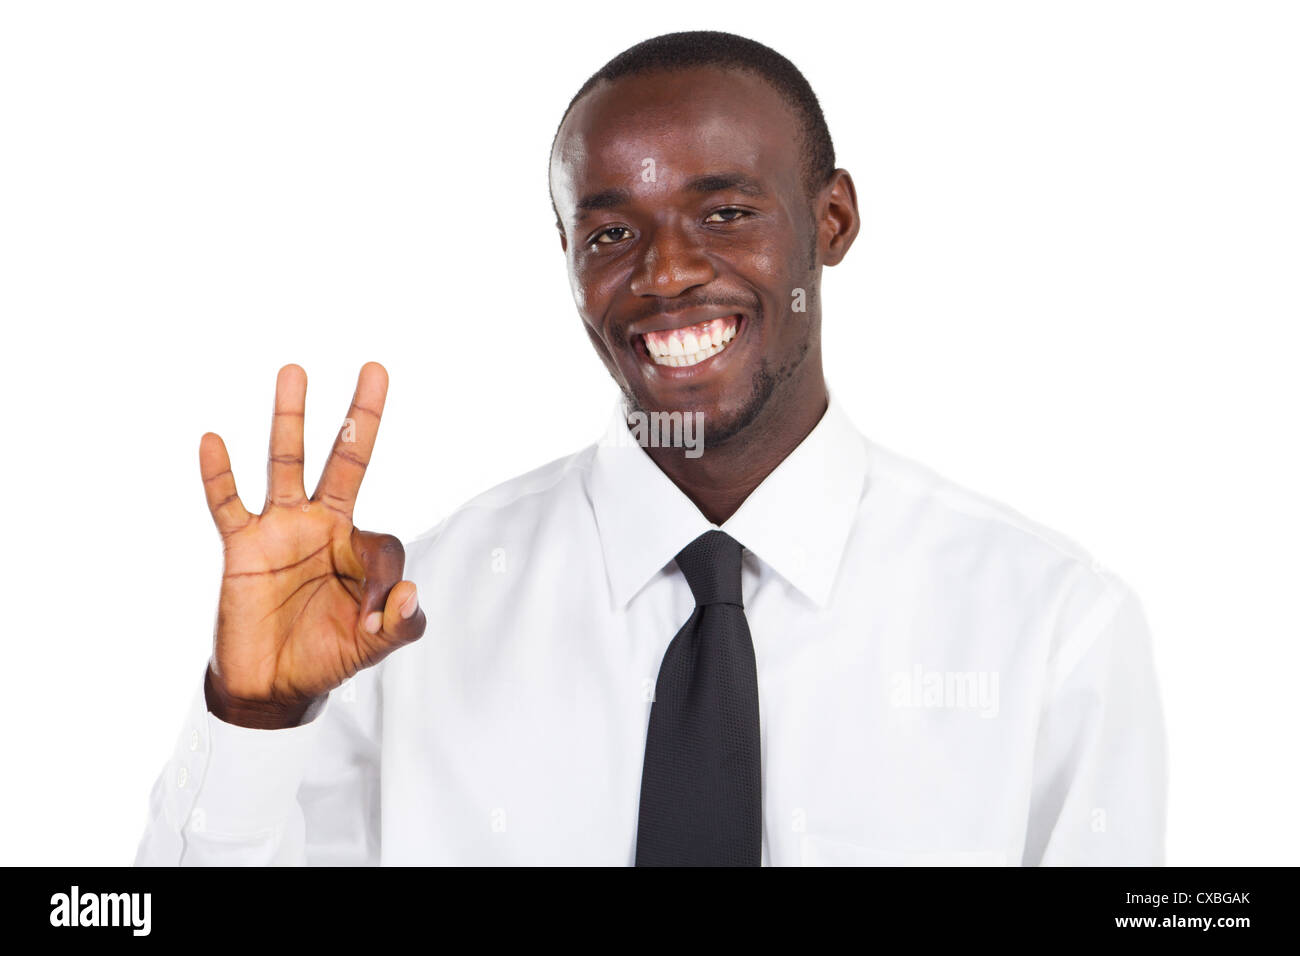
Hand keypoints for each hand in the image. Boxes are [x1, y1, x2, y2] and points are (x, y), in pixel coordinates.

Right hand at [199, 362, 424, 727]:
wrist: (270, 687)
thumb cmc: (325, 658)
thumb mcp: (371, 648)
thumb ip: (400, 625)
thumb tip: (407, 593)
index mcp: (358, 548)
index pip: (383, 541)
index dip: (384, 580)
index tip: (373, 619)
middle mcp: (323, 526)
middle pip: (346, 460)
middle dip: (360, 418)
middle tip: (375, 369)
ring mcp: (281, 530)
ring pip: (287, 463)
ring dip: (291, 419)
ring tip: (294, 371)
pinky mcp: (243, 546)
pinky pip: (228, 504)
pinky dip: (219, 475)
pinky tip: (213, 440)